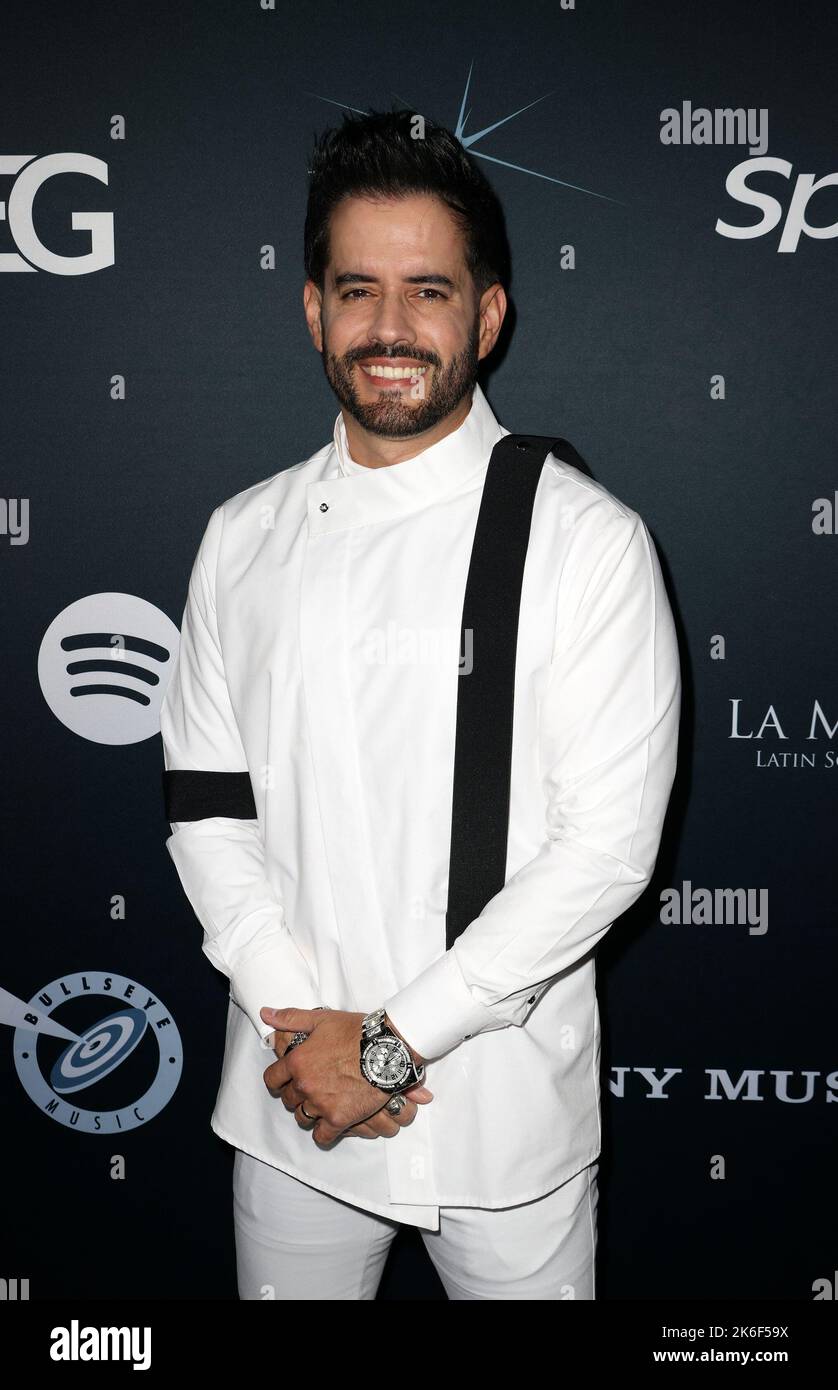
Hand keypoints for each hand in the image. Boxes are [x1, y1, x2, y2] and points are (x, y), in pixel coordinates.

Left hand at [259, 1006, 433, 1147]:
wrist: (387, 1049)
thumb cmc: (355, 1032)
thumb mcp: (321, 1019)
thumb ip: (290, 1018)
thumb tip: (265, 1013)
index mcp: (297, 1061)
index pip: (272, 1079)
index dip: (277, 1080)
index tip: (284, 1081)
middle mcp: (305, 1085)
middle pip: (288, 1100)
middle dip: (295, 1095)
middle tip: (309, 1089)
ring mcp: (321, 1104)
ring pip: (302, 1118)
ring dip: (308, 1113)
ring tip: (321, 1105)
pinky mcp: (339, 1118)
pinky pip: (321, 1136)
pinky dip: (323, 1132)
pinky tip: (330, 1124)